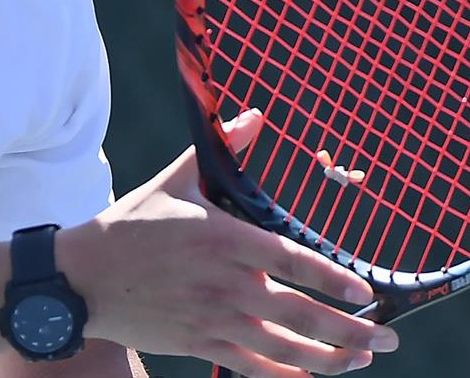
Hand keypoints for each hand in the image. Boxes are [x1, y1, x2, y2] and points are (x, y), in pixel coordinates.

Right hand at [62, 110, 399, 377]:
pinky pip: (254, 367)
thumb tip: (255, 116)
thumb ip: (221, 150)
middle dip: (352, 331)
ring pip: (285, 348)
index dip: (334, 279)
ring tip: (363, 359)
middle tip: (387, 339)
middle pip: (301, 314)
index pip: (292, 261)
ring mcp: (213, 320)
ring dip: (331, 359)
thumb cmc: (131, 225)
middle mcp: (225, 284)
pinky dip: (287, 375)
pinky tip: (312, 376)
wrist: (82, 278)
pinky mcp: (199, 345)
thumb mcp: (175, 181)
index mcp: (223, 238)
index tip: (367, 293)